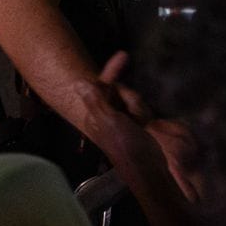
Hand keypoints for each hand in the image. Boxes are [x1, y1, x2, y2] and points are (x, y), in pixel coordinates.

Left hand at [77, 52, 198, 201]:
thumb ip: (96, 102)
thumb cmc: (127, 148)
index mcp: (96, 114)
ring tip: (141, 125)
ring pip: (132, 99)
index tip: (123, 55)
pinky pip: (139, 108)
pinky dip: (143, 114)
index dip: (111, 71)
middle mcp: (106, 114)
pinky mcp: (133, 124)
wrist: (149, 169)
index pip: (101, 86)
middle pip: (120, 91)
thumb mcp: (111, 123)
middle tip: (136, 117)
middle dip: (132, 99)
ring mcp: (120, 119)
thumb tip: (77, 82)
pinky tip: (146, 125)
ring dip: (139, 108)